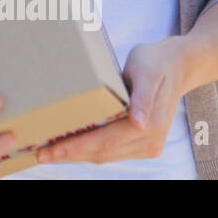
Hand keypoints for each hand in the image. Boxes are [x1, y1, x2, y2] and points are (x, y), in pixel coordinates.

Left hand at [35, 36, 190, 164]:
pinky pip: (112, 152)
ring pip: (105, 155)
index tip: (52, 149)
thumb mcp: (147, 71)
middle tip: (39, 153)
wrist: (178, 66)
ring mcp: (149, 145)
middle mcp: (150, 139)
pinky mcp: (144, 145)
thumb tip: (139, 124)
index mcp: (150, 122)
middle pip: (103, 152)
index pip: (106, 140)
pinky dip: (89, 150)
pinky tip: (69, 146)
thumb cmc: (155, 62)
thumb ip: (142, 97)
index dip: (77, 147)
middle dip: (70, 154)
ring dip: (77, 155)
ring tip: (48, 151)